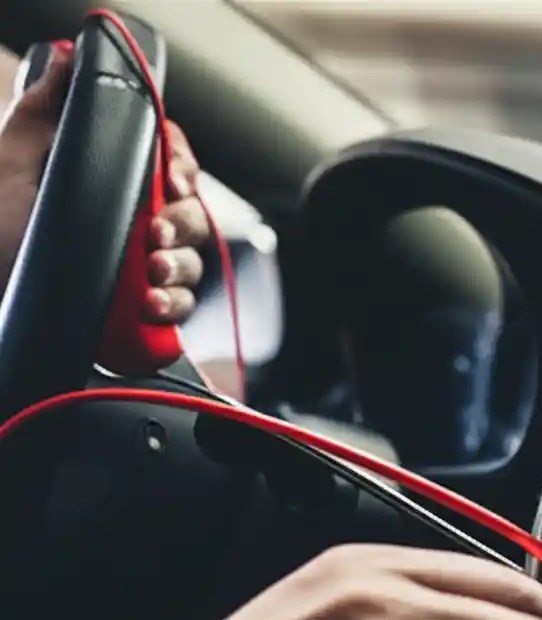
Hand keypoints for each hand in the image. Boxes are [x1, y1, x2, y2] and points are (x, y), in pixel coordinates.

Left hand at [0, 42, 206, 322]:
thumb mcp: (11, 160)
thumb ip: (43, 110)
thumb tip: (68, 58)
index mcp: (107, 177)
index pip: (169, 158)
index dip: (181, 164)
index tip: (172, 179)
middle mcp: (129, 219)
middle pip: (190, 208)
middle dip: (183, 222)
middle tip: (155, 234)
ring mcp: (136, 265)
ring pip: (191, 258)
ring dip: (180, 266)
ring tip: (152, 276)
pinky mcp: (138, 307)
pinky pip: (181, 304)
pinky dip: (174, 304)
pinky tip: (151, 304)